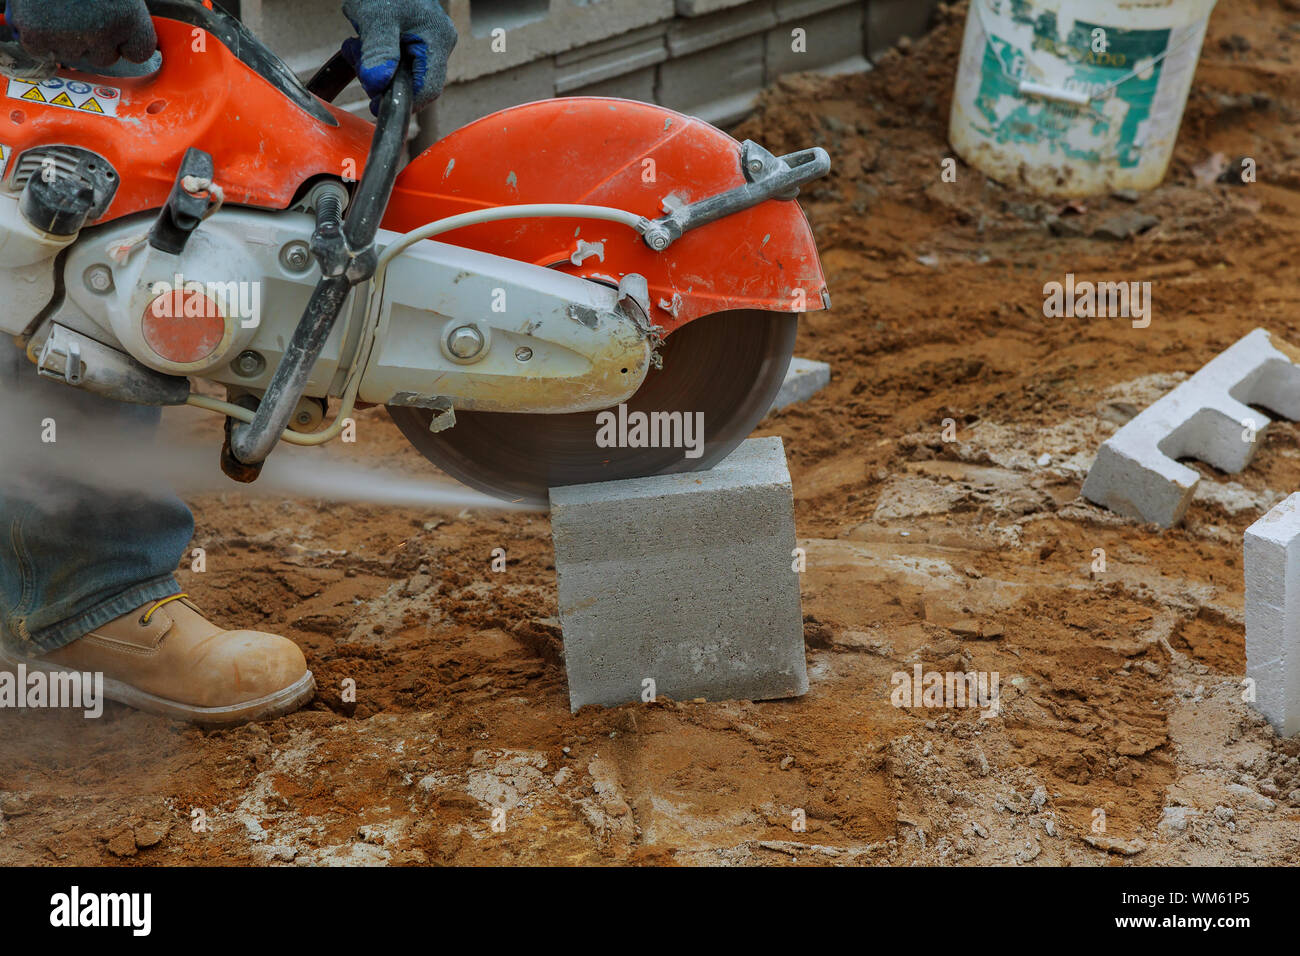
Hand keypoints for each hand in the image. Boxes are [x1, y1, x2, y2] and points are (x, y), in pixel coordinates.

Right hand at [7, 0, 156, 66]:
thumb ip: (118, 10)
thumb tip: (123, 39)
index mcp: (128, 16)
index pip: (138, 53)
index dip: (125, 44)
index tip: (118, 35)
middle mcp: (103, 30)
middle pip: (104, 59)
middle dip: (94, 42)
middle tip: (79, 11)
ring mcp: (69, 36)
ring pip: (72, 55)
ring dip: (66, 38)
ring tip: (58, 6)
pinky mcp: (36, 35)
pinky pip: (41, 50)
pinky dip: (37, 36)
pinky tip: (38, 13)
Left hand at [340, 0, 456, 114]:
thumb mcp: (376, 16)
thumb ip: (378, 51)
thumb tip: (377, 85)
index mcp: (437, 40)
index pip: (429, 89)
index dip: (404, 102)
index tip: (377, 105)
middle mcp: (437, 44)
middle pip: (415, 84)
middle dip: (383, 80)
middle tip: (358, 60)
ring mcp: (426, 43)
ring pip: (402, 74)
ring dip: (375, 67)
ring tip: (357, 45)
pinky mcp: (411, 41)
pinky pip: (396, 62)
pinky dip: (376, 58)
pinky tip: (362, 43)